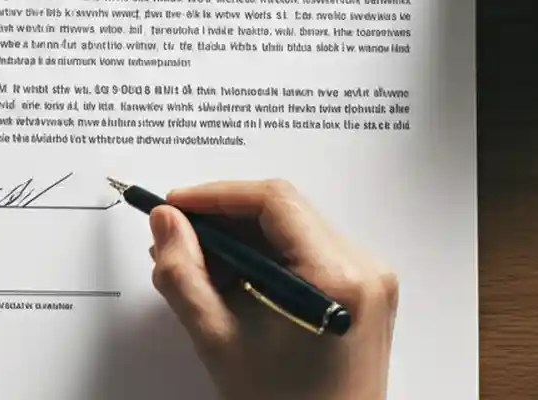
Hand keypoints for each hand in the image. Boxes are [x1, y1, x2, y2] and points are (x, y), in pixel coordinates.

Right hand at [148, 180, 397, 399]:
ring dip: (243, 239)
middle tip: (177, 235)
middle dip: (224, 219)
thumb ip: (183, 275)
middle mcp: (364, 270)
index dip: (216, 196)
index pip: (273, 201)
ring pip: (295, 231)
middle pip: (285, 212)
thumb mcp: (219, 342)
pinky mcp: (364, 293)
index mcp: (337, 277)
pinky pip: (310, 253)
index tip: (177, 205)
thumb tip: (167, 222)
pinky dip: (267, 258)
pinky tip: (233, 279)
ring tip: (198, 264)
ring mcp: (370, 281)